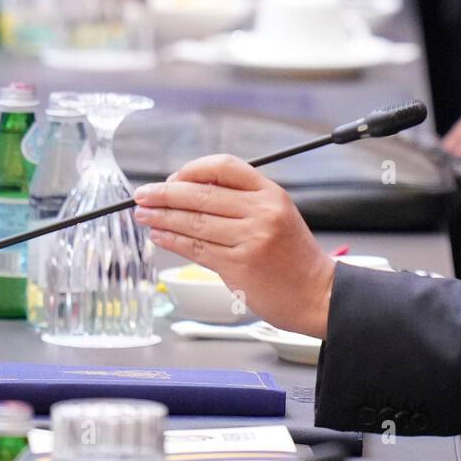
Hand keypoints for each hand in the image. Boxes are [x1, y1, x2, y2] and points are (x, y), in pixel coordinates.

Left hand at [133, 154, 335, 338]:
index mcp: (272, 194)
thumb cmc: (295, 257)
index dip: (193, 169)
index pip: (225, 167)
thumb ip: (243, 202)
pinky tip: (160, 236)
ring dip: (162, 218)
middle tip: (143, 195)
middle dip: (165, 193)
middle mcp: (261, 212)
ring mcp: (249, 239)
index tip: (173, 178)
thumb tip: (191, 192)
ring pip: (194, 222)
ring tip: (144, 215)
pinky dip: (172, 241)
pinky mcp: (237, 265)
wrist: (317, 293)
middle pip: (202, 193)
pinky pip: (195, 248)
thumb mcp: (279, 215)